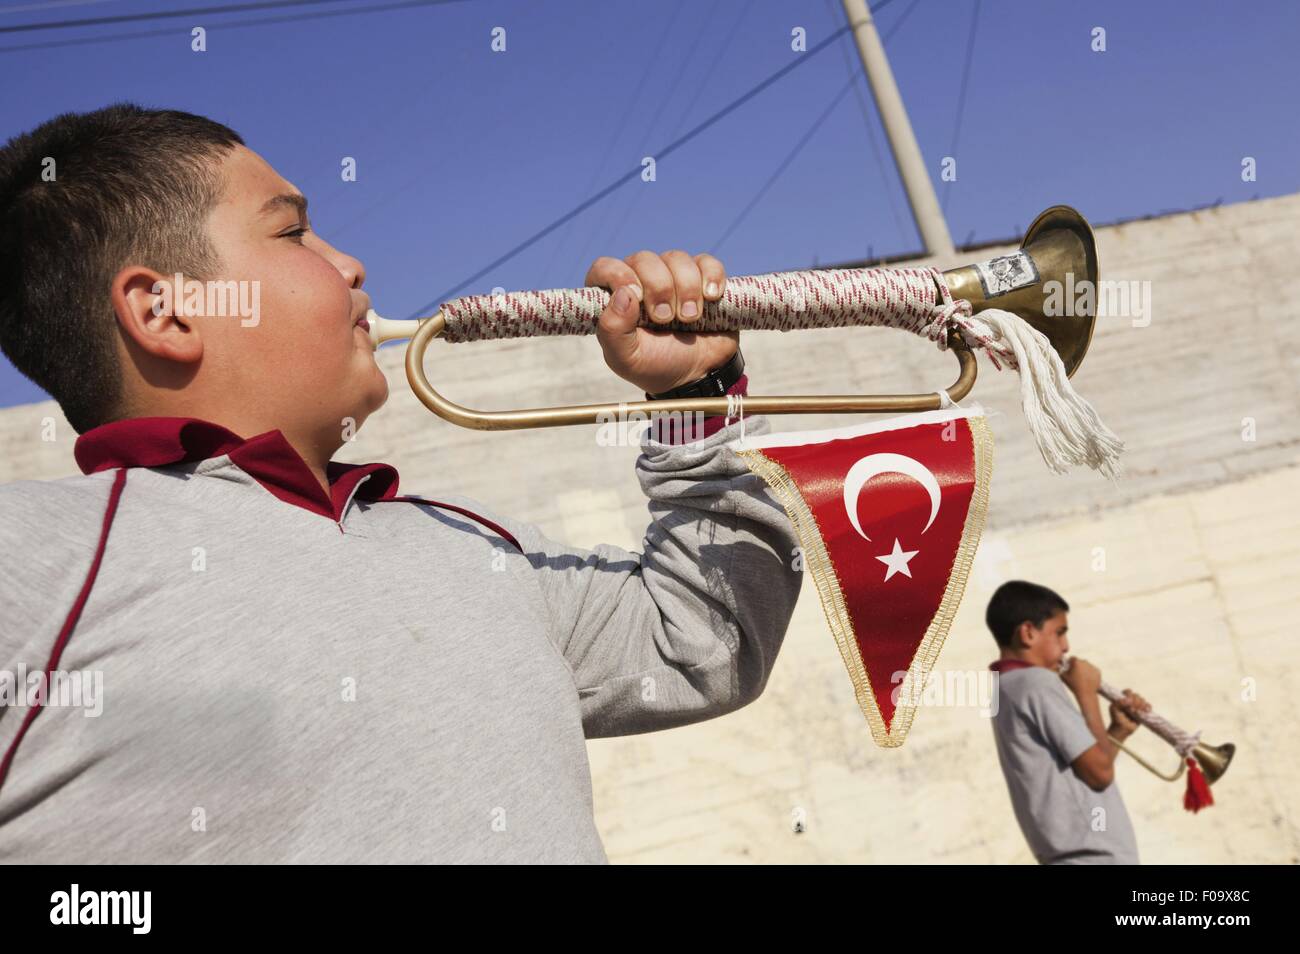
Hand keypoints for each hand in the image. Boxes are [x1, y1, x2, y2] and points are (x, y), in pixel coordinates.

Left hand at [586, 250, 736, 395]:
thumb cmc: (657, 366)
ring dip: (687, 288)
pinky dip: (712, 276)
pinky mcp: (703, 279)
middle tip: (665, 318)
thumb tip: (623, 293)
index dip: (618, 274)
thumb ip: (613, 329)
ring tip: (689, 318)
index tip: (636, 296)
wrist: (699, 375)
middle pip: (644, 259)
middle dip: (659, 288)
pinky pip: (707, 262)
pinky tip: (712, 297)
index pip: (605, 267)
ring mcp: (674, 277)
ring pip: (677, 258)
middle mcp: (642, 281)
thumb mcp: (626, 358)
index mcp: (616, 298)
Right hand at [1059, 656, 1100, 695]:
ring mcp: (1092, 666)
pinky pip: (1093, 670)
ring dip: (1084, 670)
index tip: (1069, 668)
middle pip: (1080, 662)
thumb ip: (1060, 669)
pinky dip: (1091, 674)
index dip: (1070, 663)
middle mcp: (1085, 662)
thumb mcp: (1063, 677)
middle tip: (1075, 675)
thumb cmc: (1074, 685)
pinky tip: (1087, 680)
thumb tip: (1057, 666)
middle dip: (1078, 666)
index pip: (1072, 658)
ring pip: (1087, 666)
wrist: (1086, 693)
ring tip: (1082, 679)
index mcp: (1076, 661)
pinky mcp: (1098, 671)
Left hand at [1108, 689, 1149, 739]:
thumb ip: (1119, 703)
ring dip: (1141, 705)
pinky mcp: (1142, 711)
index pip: (1128, 692)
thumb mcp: (1114, 710)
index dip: (1130, 696)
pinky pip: (1148, 705)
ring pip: (1142, 700)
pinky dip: (1148, 707)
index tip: (1128, 703)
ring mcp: (1137, 706)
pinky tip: (1145, 711)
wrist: (1122, 729)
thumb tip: (1128, 700)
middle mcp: (1130, 701)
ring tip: (1136, 712)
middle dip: (1135, 702)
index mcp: (1122, 698)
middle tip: (1132, 710)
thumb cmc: (1116, 719)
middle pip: (1136, 695)